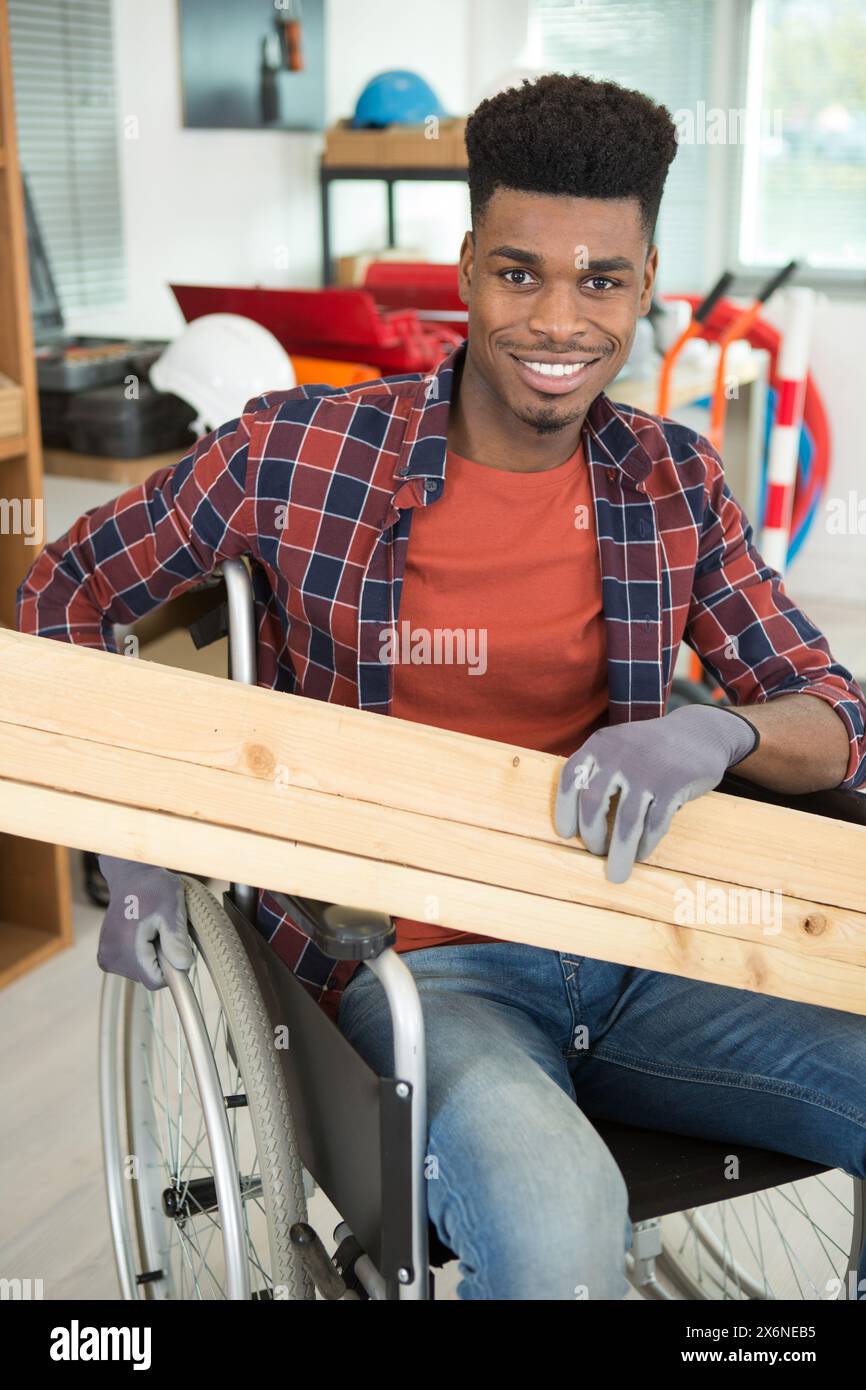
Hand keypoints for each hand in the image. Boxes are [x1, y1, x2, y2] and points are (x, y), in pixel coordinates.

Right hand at [97, 855, 192, 988]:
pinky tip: (143, 932)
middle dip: (162, 959)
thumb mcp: (172, 908)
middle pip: (148, 977)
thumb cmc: (154, 888)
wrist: (132, 877)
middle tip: (162, 930)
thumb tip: (183, 965)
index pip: (156, 980)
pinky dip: (143, 953)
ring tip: (152, 928)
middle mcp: (110, 957)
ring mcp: (106, 957)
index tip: (175, 943)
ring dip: (153, 956)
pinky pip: (133, 965)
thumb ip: (176, 938)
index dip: (172, 966)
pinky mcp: (106, 955)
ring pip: (142, 972)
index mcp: (125, 947)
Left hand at [554, 704, 757, 882]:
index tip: (566, 834)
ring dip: (620, 852)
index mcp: (600, 744)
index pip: (570, 779)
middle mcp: (620, 755)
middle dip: (592, 834)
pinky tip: (641, 854)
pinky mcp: (673, 785)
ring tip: (617, 872)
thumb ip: (598, 770)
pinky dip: (645, 844)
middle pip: (593, 804)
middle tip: (595, 851)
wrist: (699, 731)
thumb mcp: (619, 745)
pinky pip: (655, 824)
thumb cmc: (651, 748)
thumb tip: (577, 820)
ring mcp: (648, 771)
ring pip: (627, 822)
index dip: (564, 810)